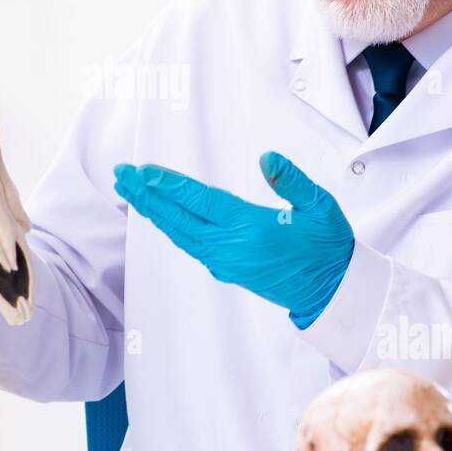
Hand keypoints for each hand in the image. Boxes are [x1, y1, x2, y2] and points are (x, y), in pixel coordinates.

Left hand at [113, 151, 353, 327]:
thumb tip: (266, 158)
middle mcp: (231, 246)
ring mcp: (225, 261)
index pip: (199, 201)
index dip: (167, 185)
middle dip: (145, 194)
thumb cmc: (328, 246)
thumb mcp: (320, 207)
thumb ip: (292, 181)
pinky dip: (169, 227)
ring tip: (129, 189)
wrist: (331, 292)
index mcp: (251, 227)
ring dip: (152, 210)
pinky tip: (160, 214)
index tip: (141, 171)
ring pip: (179, 232)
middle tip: (120, 173)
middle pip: (178, 217)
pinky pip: (189, 244)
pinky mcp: (226, 270)